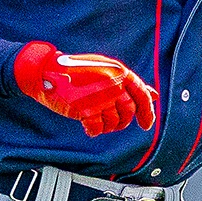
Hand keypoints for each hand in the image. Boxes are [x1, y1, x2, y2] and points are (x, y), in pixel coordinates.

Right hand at [13, 41, 156, 136]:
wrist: (47, 71)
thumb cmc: (77, 71)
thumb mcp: (106, 70)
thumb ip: (129, 83)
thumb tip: (154, 95)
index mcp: (119, 72)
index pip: (142, 94)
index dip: (147, 112)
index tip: (146, 125)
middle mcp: (113, 84)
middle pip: (129, 111)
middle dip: (123, 121)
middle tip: (114, 124)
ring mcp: (100, 97)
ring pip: (114, 121)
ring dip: (108, 126)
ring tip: (99, 122)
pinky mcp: (85, 109)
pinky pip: (98, 128)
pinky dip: (95, 130)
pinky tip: (89, 127)